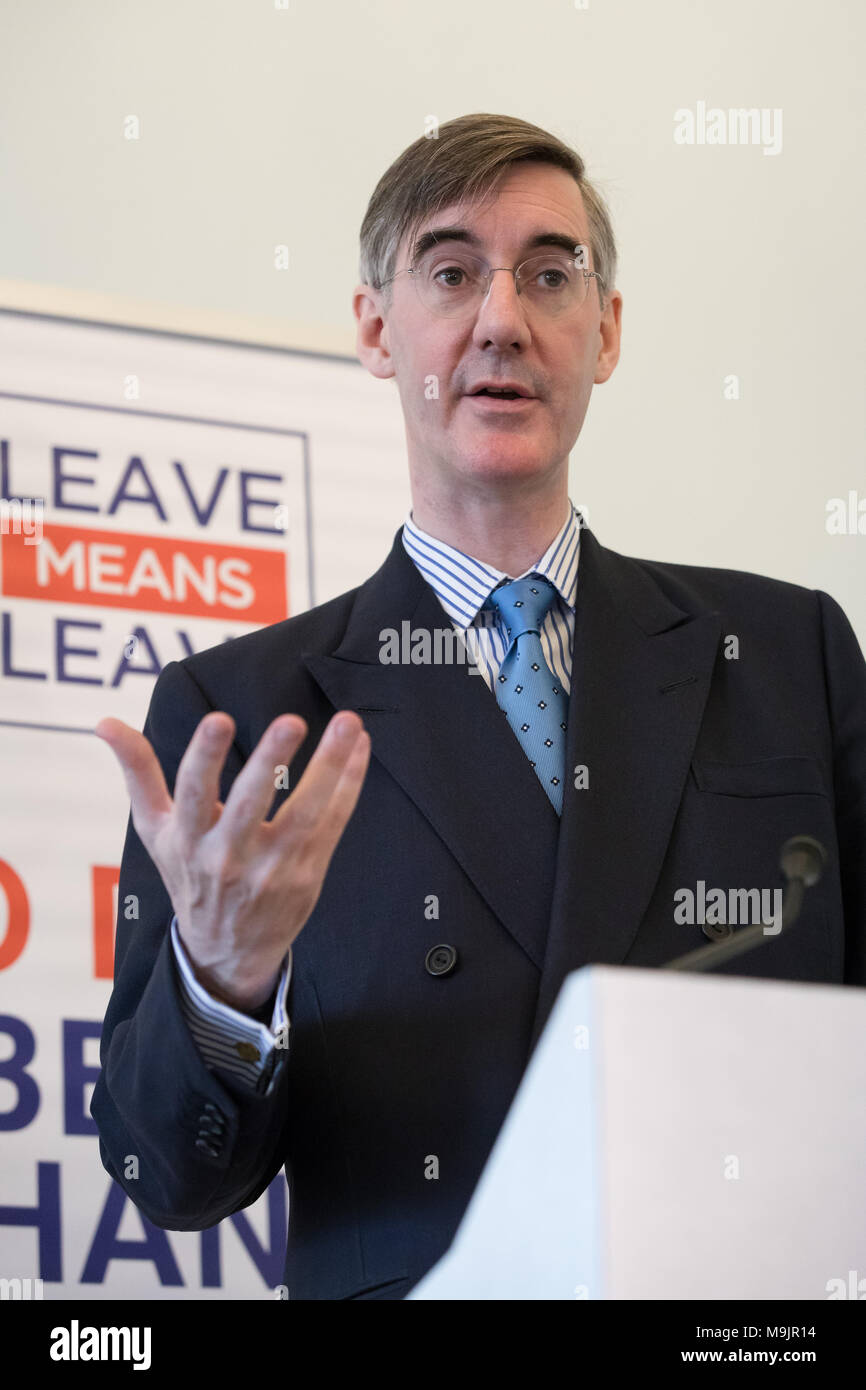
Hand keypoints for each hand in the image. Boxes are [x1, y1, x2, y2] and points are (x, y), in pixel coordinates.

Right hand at [95, 708, 370, 1009]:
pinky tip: (359, 746)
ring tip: (348, 723)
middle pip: (250, 805)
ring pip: (305, 814)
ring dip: (330, 767)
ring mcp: (272, 868)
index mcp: (188, 840)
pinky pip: (333, 823)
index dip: (205, 757)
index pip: (193, 794)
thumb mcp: (156, 830)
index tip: (219, 718)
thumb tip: (104, 722)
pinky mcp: (308, 873)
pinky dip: (349, 784)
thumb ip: (137, 772)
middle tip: (291, 721)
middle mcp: (228, 857)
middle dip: (270, 761)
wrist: (226, 950)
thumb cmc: (189, 874)